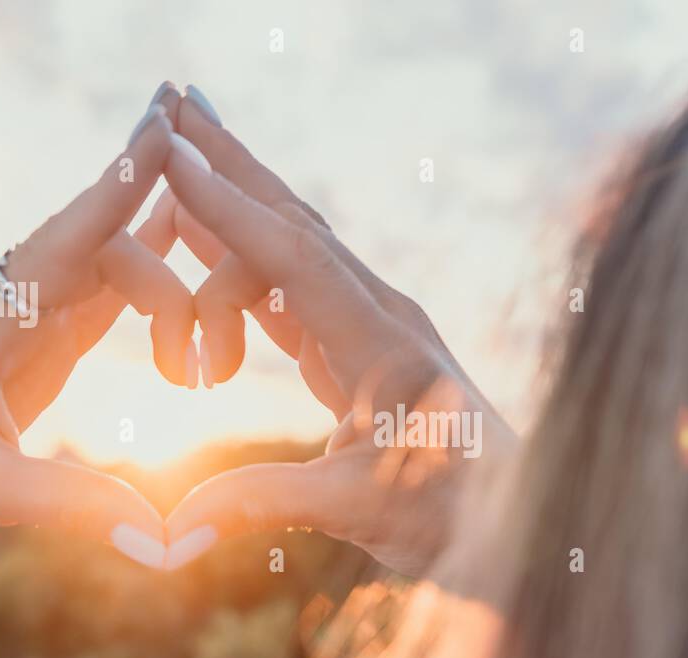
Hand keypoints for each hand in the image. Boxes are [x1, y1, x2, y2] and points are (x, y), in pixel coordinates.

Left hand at [0, 87, 193, 581]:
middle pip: (94, 257)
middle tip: (203, 343)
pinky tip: (162, 274)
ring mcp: (14, 338)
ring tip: (201, 220)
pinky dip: (135, 292)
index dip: (114, 194)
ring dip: (150, 260)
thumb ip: (74, 503)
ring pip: (94, 275)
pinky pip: (90, 310)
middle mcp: (0, 319)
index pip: (61, 248)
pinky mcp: (26, 364)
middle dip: (160, 271)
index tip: (161, 136)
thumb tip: (162, 537)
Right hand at [160, 95, 514, 575]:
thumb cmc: (455, 515)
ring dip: (235, 205)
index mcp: (382, 342)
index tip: (172, 153)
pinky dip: (246, 267)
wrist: (516, 525)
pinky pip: (294, 293)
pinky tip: (216, 252)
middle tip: (172, 100)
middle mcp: (379, 317)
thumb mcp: (361, 508)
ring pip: (292, 250)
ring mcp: (372, 331)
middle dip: (231, 162)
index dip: (228, 207)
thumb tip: (176, 525)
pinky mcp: (363, 355)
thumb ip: (266, 501)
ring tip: (180, 157)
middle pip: (293, 223)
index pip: (292, 256)